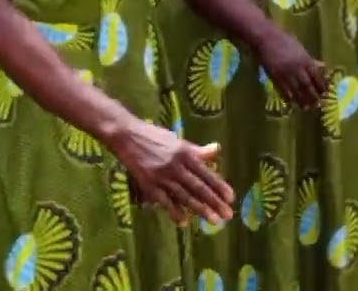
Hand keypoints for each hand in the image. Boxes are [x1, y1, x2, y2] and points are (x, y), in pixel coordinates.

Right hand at [108, 120, 233, 225]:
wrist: (127, 136)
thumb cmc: (155, 137)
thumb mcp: (178, 141)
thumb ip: (197, 150)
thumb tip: (217, 148)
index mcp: (185, 154)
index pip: (206, 173)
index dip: (219, 186)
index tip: (231, 198)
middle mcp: (176, 166)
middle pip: (198, 187)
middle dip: (214, 201)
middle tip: (228, 215)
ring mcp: (162, 176)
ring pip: (184, 196)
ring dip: (200, 209)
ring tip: (214, 220)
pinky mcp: (148, 184)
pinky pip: (164, 200)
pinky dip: (174, 211)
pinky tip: (184, 221)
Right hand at [258, 31, 326, 107]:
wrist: (265, 38)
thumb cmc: (284, 40)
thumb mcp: (300, 48)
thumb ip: (310, 59)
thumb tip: (322, 66)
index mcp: (305, 60)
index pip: (316, 76)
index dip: (321, 86)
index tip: (324, 93)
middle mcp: (297, 68)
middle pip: (307, 86)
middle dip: (313, 96)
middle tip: (317, 104)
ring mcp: (285, 74)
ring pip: (296, 90)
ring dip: (302, 99)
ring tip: (306, 107)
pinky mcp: (274, 77)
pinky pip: (283, 90)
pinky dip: (288, 97)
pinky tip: (291, 102)